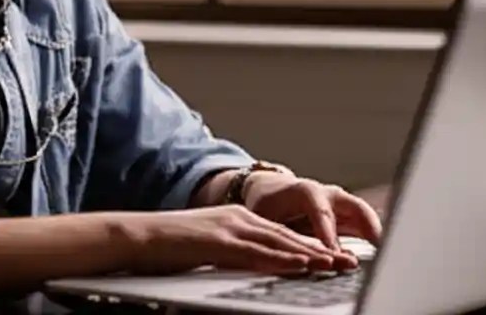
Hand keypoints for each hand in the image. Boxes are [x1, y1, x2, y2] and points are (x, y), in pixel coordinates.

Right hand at [117, 205, 348, 275]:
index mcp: (237, 219)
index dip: (311, 246)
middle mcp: (239, 219)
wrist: (137, 236)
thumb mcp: (208, 248)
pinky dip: (282, 258)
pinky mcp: (220, 241)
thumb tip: (252, 268)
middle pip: (288, 235)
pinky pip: (257, 252)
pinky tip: (301, 265)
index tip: (335, 257)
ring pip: (279, 242)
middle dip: (321, 250)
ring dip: (311, 255)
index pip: (282, 234)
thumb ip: (232, 254)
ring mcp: (230, 228)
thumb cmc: (167, 248)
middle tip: (348, 263)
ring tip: (336, 266)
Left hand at [243, 174, 383, 254]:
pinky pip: (366, 226)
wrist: (272, 190)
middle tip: (380, 247)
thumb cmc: (267, 204)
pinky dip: (374, 239)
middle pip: (354, 207)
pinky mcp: (347, 215)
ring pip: (366, 216)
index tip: (334, 252)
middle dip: (368, 227)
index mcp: (305, 192)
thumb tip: (282, 254)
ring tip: (388, 254)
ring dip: (377, 234)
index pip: (321, 212)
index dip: (328, 233)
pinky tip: (383, 254)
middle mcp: (328, 194)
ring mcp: (341, 203)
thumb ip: (277, 234)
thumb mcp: (265, 218)